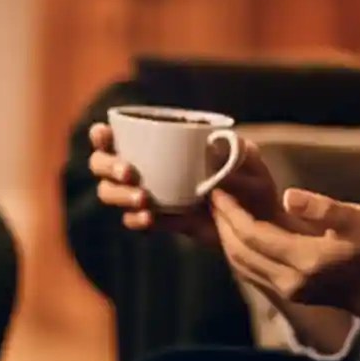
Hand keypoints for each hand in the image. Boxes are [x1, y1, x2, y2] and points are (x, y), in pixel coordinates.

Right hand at [88, 122, 282, 243]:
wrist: (258, 226)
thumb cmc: (253, 184)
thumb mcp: (250, 161)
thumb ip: (235, 151)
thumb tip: (211, 148)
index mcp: (159, 142)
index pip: (117, 134)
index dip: (102, 135)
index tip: (106, 135)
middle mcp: (145, 166)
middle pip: (101, 164)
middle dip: (108, 166)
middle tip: (130, 173)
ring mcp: (147, 194)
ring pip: (110, 193)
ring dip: (119, 195)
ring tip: (144, 200)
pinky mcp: (156, 220)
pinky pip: (132, 220)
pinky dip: (136, 220)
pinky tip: (149, 219)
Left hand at [211, 187, 359, 310]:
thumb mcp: (358, 218)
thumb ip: (323, 207)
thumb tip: (289, 196)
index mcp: (306, 259)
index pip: (253, 235)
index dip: (231, 213)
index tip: (218, 191)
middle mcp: (290, 280)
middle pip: (240, 251)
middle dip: (222, 223)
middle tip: (213, 197)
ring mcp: (287, 291)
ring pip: (241, 265)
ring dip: (226, 238)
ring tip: (220, 212)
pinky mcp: (286, 295)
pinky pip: (250, 272)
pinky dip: (237, 251)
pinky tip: (235, 233)